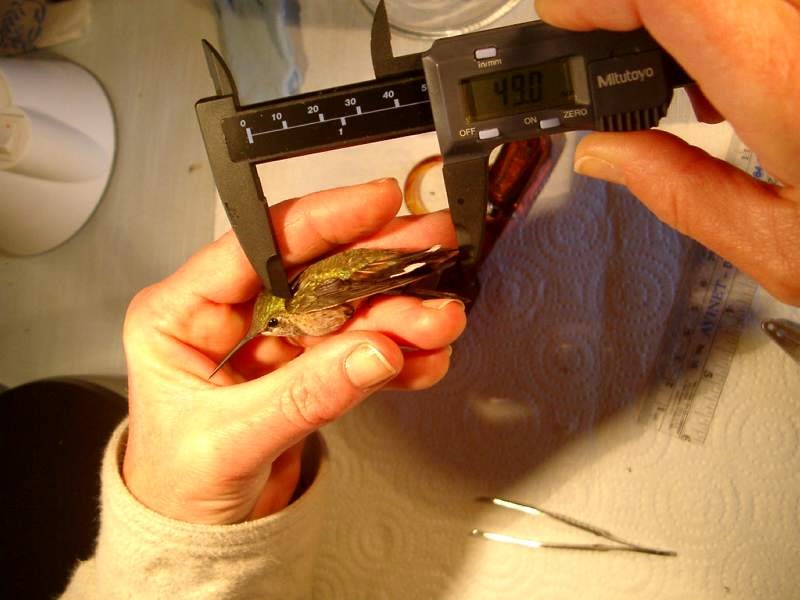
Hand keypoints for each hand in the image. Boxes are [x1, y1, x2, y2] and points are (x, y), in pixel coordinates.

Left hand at [121, 179, 465, 523]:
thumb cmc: (175, 485)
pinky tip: (422, 358)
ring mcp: (274, 341)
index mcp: (184, 312)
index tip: (374, 204)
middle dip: (377, 264)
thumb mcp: (229, 439)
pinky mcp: (306, 369)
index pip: (255, 246)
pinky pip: (357, 352)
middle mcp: (232, 316)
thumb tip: (370, 353)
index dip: (320, 221)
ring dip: (398, 314)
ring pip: (346, 310)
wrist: (195, 537)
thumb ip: (303, 395)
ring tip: (437, 321)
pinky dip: (395, 357)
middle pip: (314, 271)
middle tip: (430, 253)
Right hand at [536, 0, 799, 304]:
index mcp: (789, 84)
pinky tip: (740, 86)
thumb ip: (684, 193)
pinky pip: (762, 4)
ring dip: (684, 24)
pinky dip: (727, 28)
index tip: (562, 22)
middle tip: (621, 71)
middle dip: (633, 16)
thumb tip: (602, 155)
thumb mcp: (783, 248)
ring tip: (701, 96)